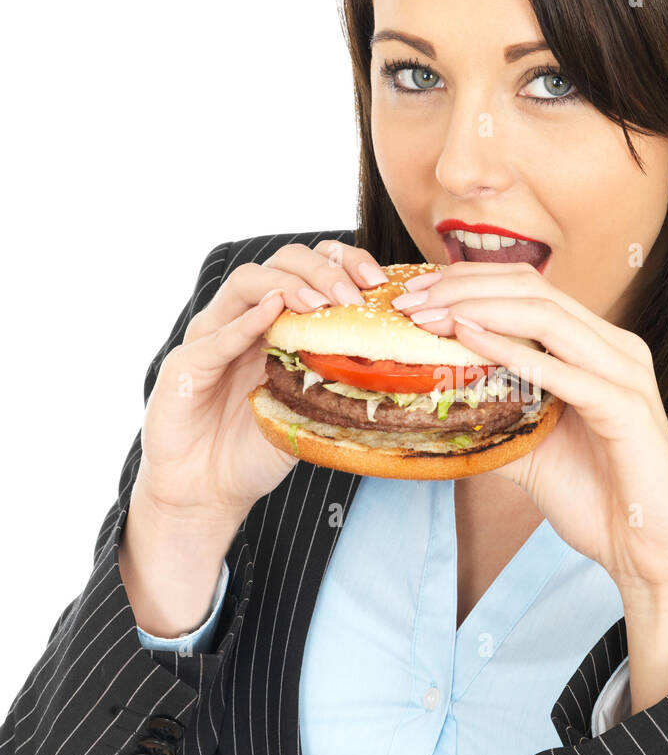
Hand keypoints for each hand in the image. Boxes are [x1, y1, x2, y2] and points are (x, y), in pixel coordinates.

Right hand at [136, 239, 388, 522]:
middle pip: (282, 262)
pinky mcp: (185, 364)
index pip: (311, 270)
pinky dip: (247, 320)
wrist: (208, 491)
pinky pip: (218, 335)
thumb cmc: (256, 449)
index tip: (378, 282)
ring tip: (321, 304)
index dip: (344, 264)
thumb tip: (395, 372)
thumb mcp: (309, 412)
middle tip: (352, 297)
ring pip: (248, 283)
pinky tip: (274, 311)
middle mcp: (243, 320)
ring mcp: (212, 336)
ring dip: (290, 285)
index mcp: (276, 324)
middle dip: (323, 270)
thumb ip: (335, 384)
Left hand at [394, 261, 667, 596]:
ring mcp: (626, 374)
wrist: (644, 552)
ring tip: (429, 318)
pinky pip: (565, 371)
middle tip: (408, 302)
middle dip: (463, 288)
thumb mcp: (527, 446)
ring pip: (547, 316)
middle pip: (533, 290)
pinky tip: (471, 342)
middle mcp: (616, 348)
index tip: (414, 294)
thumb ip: (492, 413)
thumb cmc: (594, 497)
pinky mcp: (628, 409)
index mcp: (597, 347)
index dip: (467, 281)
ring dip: (479, 310)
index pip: (528, 289)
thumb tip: (429, 403)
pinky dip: (514, 353)